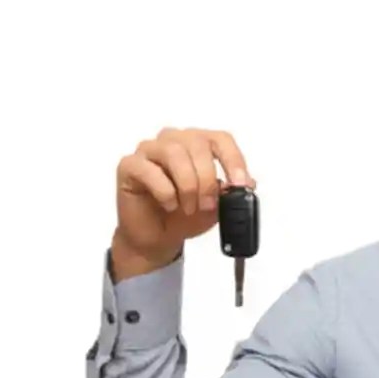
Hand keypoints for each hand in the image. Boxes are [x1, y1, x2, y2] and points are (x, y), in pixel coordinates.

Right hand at [112, 127, 252, 278]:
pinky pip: (148, 169)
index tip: (240, 184)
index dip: (233, 159)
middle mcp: (173, 140)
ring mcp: (149, 150)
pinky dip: (164, 190)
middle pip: (197, 144)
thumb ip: (232, 192)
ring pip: (173, 152)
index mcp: (197, 144)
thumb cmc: (184, 216)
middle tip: (208, 204)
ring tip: (189, 207)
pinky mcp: (129, 166)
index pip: (220, 139)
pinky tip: (170, 205)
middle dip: (207, 178)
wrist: (157, 238)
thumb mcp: (217, 206)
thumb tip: (249, 182)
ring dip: (187, 184)